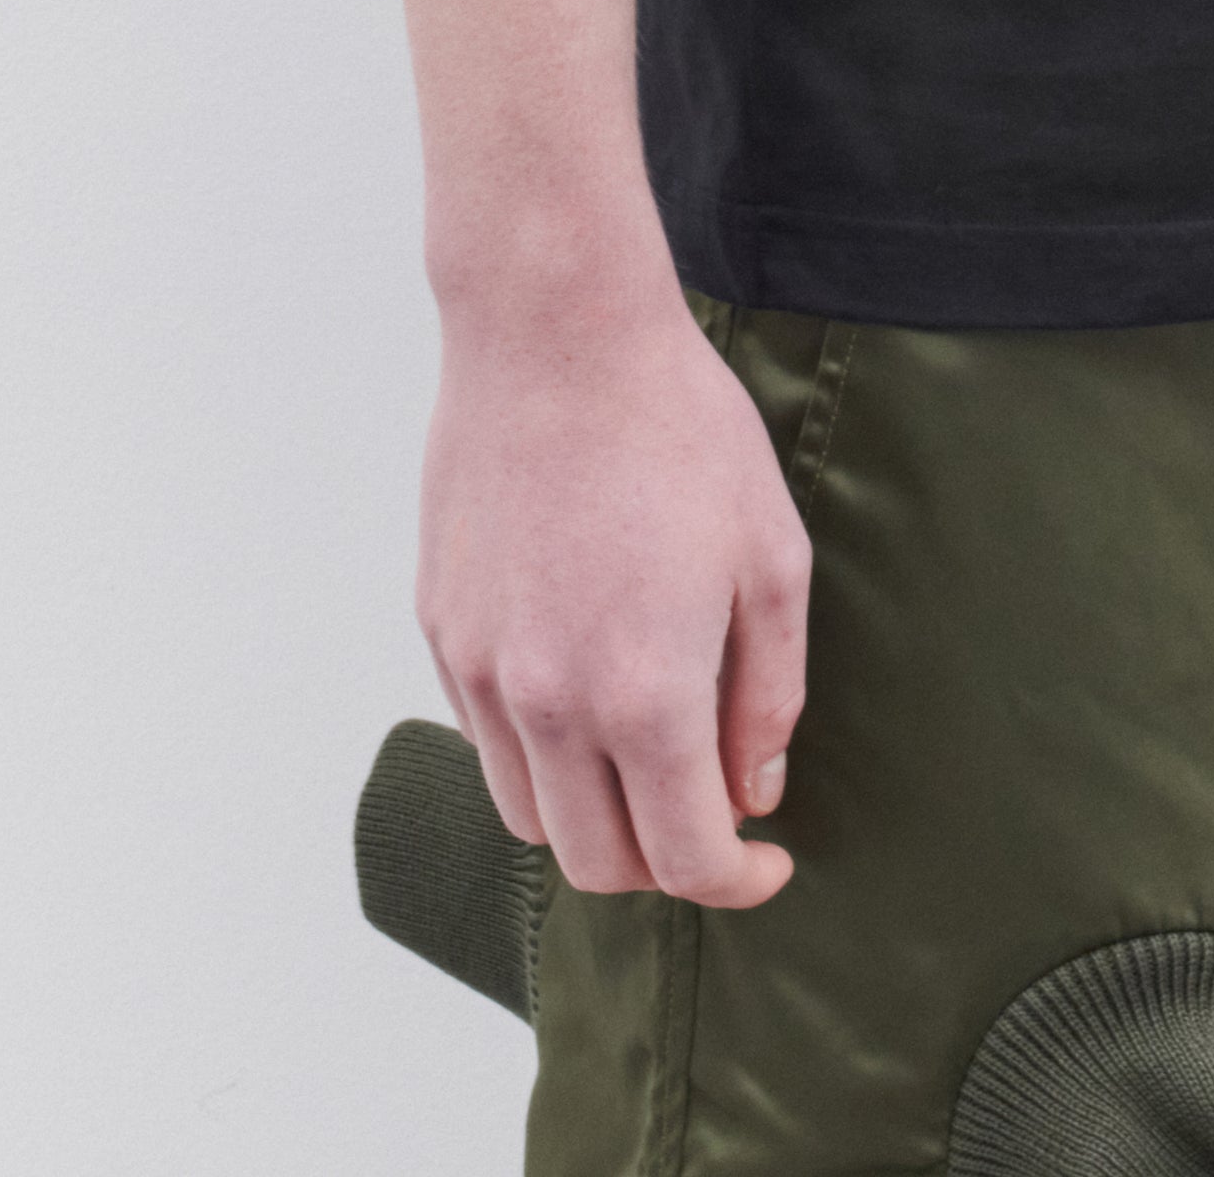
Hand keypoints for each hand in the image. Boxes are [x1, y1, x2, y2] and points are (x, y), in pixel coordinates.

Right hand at [418, 272, 810, 905]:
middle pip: (597, 864)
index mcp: (644, 695)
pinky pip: (485, 739)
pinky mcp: (442, 630)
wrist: (556, 332)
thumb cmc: (677, 428)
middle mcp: (547, 703)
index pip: (684, 860)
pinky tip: (581, 682)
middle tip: (709, 811)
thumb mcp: (771, 557)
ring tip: (643, 751)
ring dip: (591, 816)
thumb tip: (754, 788)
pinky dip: (536, 751)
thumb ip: (769, 694)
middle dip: (663, 863)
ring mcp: (483, 670)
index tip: (766, 862)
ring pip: (529, 816)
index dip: (737, 881)